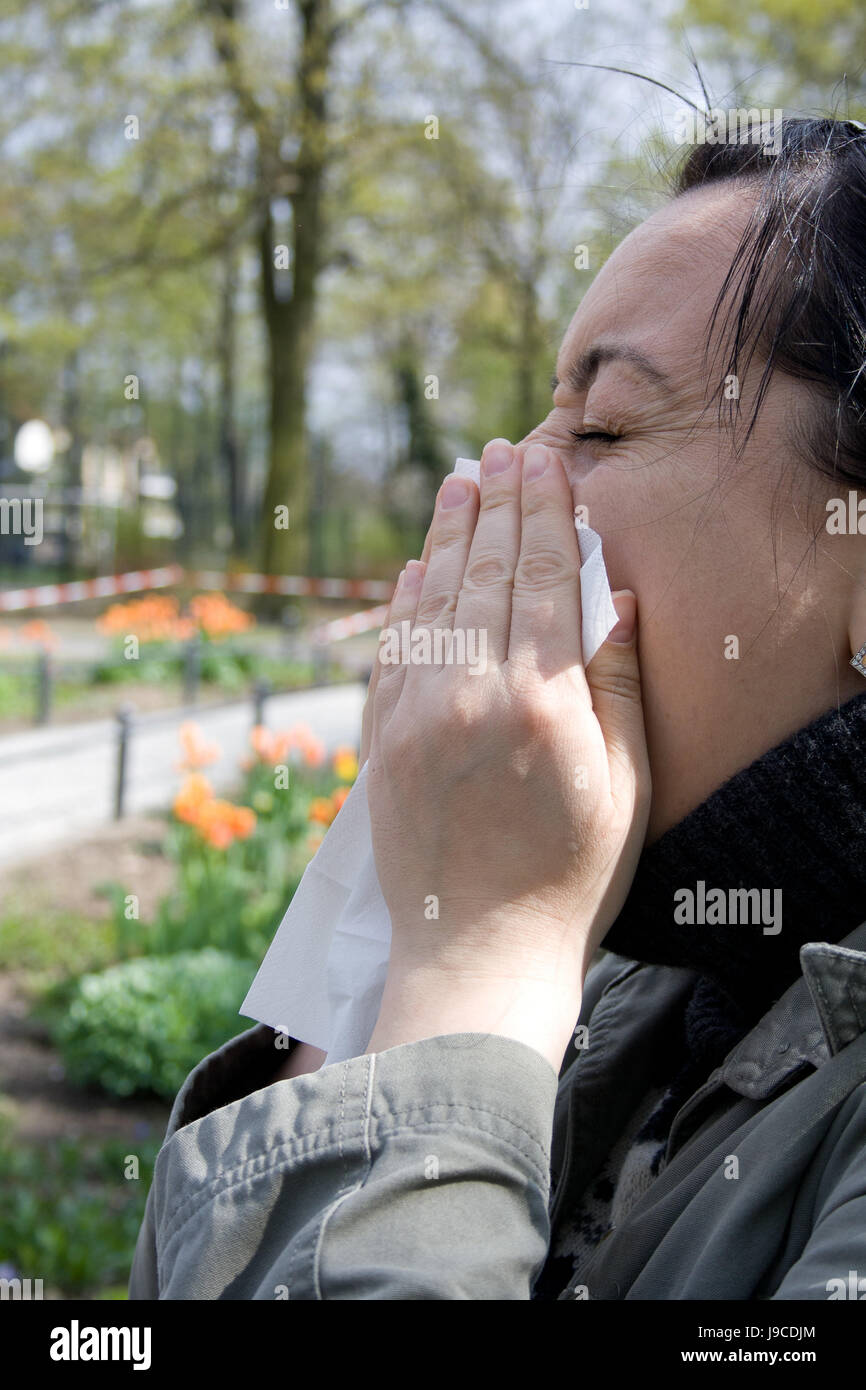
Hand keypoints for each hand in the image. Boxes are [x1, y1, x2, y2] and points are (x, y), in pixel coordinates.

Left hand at [364, 439, 649, 1069]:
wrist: (475, 955)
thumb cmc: (570, 879)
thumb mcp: (623, 784)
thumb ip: (616, 686)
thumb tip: (612, 601)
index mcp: (538, 700)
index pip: (541, 578)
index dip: (544, 512)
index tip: (543, 460)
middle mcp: (468, 693)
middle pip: (482, 574)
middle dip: (494, 504)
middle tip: (496, 450)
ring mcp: (414, 716)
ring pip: (430, 603)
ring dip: (445, 538)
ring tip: (457, 483)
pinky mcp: (380, 745)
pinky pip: (390, 654)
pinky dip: (401, 606)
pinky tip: (410, 573)